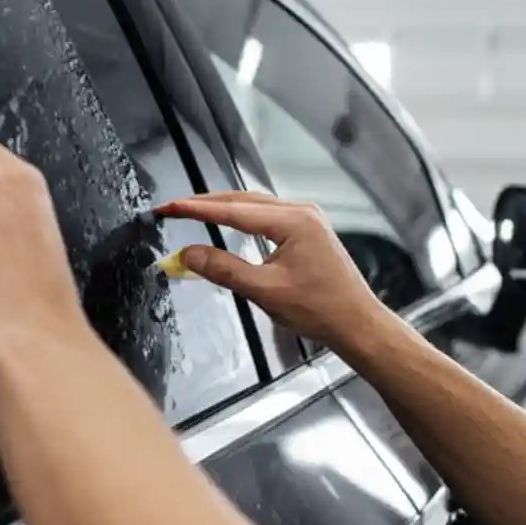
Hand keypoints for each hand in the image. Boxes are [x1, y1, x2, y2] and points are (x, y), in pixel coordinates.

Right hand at [155, 192, 385, 350]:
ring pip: (255, 206)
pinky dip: (241, 217)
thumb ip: (223, 269)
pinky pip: (267, 215)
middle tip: (173, 208)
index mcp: (293, 221)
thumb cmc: (318, 310)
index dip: (196, 209)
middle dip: (206, 203)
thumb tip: (188, 255)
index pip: (233, 210)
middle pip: (243, 200)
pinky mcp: (307, 230)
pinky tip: (227, 221)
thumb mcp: (264, 291)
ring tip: (191, 211)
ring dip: (223, 208)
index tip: (168, 208)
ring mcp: (307, 218)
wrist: (357, 323)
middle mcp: (301, 211)